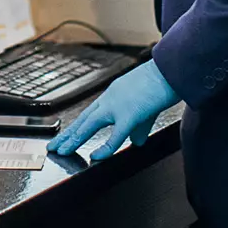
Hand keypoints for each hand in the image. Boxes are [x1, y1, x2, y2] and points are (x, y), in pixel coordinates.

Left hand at [47, 60, 178, 160]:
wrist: (173, 70)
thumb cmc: (163, 84)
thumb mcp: (146, 108)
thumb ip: (139, 127)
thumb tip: (135, 143)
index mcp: (112, 95)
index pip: (88, 113)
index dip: (75, 126)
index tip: (64, 136)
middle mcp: (110, 98)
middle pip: (83, 118)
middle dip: (67, 134)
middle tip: (53, 146)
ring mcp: (118, 105)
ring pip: (90, 124)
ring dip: (74, 138)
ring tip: (62, 151)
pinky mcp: (131, 114)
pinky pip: (115, 135)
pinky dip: (105, 147)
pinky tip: (95, 157)